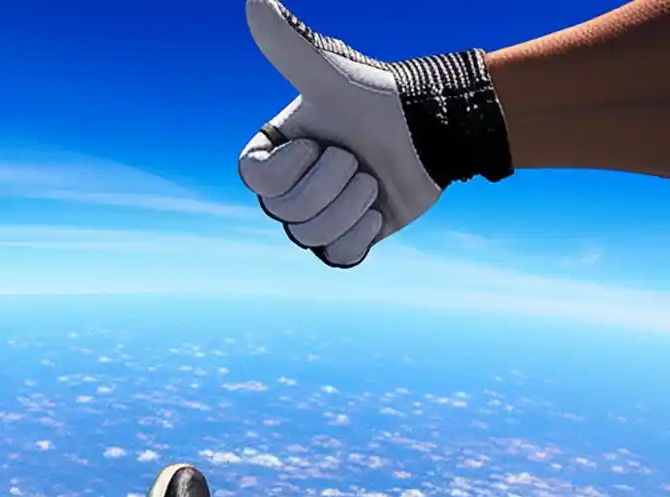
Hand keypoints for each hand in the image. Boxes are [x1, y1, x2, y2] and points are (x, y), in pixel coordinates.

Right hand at [238, 0, 513, 267]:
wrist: (434, 129)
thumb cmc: (377, 99)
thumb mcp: (327, 75)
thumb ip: (286, 45)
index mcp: (275, 154)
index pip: (258, 180)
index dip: (292, 168)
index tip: (322, 143)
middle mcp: (288, 188)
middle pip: (287, 212)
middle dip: (332, 184)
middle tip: (358, 158)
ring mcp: (318, 216)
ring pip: (312, 236)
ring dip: (353, 206)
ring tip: (374, 181)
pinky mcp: (348, 239)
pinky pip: (339, 257)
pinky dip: (363, 234)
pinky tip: (379, 212)